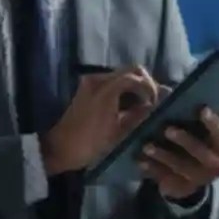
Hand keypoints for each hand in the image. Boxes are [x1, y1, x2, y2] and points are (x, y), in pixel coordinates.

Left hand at [41, 65, 159, 174]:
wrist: (60, 148)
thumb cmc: (91, 144)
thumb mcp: (120, 132)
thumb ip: (140, 115)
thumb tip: (157, 106)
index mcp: (106, 89)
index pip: (136, 77)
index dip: (151, 88)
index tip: (158, 103)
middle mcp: (98, 79)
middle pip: (131, 70)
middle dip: (146, 84)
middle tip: (154, 101)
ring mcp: (92, 81)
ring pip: (123, 75)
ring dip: (136, 86)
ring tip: (146, 104)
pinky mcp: (88, 87)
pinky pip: (113, 81)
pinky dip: (125, 89)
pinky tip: (132, 105)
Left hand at [137, 107, 218, 200]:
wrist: (192, 175)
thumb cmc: (196, 141)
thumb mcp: (198, 131)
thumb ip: (190, 116)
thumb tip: (167, 94)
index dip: (213, 122)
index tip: (202, 109)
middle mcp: (216, 165)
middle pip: (203, 154)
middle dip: (186, 141)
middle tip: (168, 129)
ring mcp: (200, 179)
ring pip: (182, 167)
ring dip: (164, 156)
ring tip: (147, 146)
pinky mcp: (182, 188)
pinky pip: (166, 179)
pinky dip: (153, 169)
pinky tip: (141, 160)